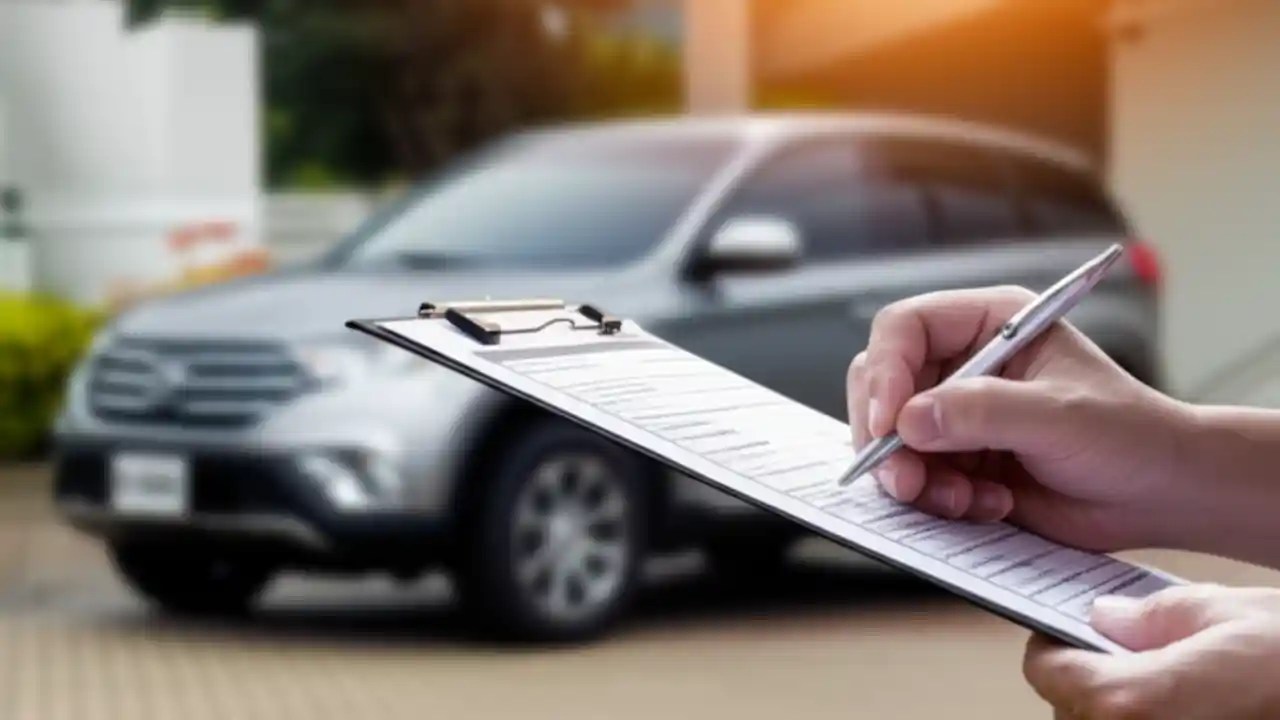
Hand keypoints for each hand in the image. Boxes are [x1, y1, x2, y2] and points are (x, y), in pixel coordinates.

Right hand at [847, 286, 1192, 550]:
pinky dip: (937, 500)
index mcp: (989, 324)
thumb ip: (982, 413)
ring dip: (915, 478)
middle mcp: (963, 364)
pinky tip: (987, 506)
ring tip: (964, 501)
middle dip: (887, 437)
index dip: (884, 372)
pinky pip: (913, 479)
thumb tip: (908, 421)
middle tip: (905, 480)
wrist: (1161, 495)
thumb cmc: (1129, 436)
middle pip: (881, 385)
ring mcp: (957, 415)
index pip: (904, 330)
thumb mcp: (1059, 416)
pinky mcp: (957, 461)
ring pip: (890, 440)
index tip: (886, 425)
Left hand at [1024, 584, 1279, 718]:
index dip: (1057, 649)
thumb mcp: (1230, 613)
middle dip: (1095, 689)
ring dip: (1130, 714)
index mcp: (1134, 704)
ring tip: (1178, 691)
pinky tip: (1205, 710)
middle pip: (1077, 716)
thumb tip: (1108, 620)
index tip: (1072, 637)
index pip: (1048, 675)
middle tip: (1129, 662)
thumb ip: (1153, 618)